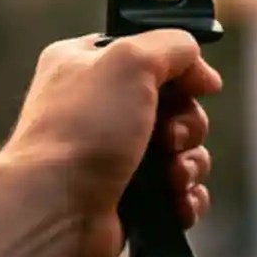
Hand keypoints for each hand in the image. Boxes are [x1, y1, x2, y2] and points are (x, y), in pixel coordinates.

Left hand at [0, 30, 222, 256]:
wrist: (55, 212)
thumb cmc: (81, 131)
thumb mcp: (130, 60)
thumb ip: (171, 44)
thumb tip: (196, 65)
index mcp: (86, 65)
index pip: (151, 55)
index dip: (183, 69)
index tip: (202, 85)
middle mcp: (98, 109)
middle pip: (176, 106)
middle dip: (187, 124)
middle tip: (169, 138)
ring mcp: (112, 156)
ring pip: (182, 151)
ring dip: (190, 163)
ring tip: (172, 177)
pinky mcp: (127, 198)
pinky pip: (177, 192)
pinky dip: (184, 197)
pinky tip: (176, 201)